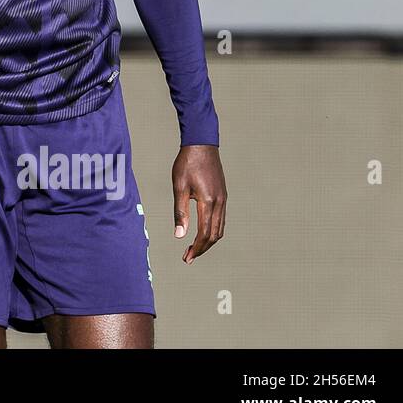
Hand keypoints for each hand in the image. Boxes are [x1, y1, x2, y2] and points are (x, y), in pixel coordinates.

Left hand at [172, 145, 226, 262]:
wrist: (201, 144)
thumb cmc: (187, 163)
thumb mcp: (179, 187)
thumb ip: (179, 212)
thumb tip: (179, 235)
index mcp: (208, 202)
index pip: (205, 233)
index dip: (196, 248)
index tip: (187, 258)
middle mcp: (219, 203)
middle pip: (215, 235)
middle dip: (202, 248)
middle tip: (188, 257)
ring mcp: (223, 199)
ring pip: (220, 228)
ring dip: (209, 241)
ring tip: (195, 248)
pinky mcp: (223, 195)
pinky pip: (221, 219)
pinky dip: (213, 230)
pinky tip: (203, 232)